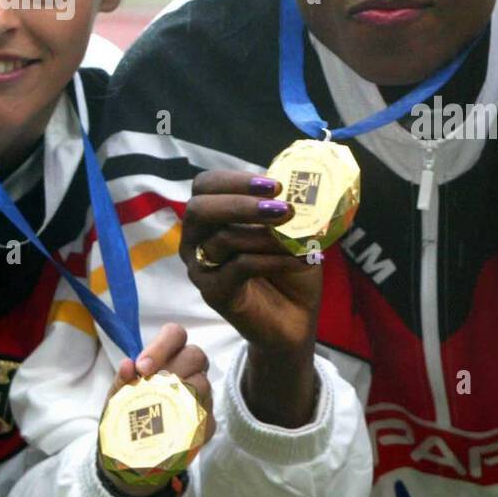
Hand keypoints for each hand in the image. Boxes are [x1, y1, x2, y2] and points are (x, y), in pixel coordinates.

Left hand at [97, 322, 213, 496]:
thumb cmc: (125, 418)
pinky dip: (188, 426)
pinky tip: (171, 434)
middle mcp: (188, 373)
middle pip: (196, 355)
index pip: (175, 335)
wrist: (129, 459)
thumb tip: (126, 365)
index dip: (163, 346)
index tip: (143, 368)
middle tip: (150, 386)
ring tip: (159, 410)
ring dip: (181, 394)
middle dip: (174, 367)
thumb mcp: (117, 400)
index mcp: (167, 359)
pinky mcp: (206, 424)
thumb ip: (121, 382)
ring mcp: (201, 398)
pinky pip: (206, 419)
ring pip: (204, 384)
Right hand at [180, 171, 323, 427]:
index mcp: (210, 218)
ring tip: (300, 236)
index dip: (235, 180)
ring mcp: (202, 269)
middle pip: (199, 209)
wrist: (295, 318)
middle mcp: (196, 241)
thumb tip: (294, 178)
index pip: (205, 186)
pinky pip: (240, 266)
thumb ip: (283, 205)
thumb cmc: (288, 266)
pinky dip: (274, 258)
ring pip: (223, 238)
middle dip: (241, 203)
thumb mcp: (289, 229)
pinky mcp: (215, 294)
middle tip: (282, 207)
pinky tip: (301, 257)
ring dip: (267, 234)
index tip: (274, 184)